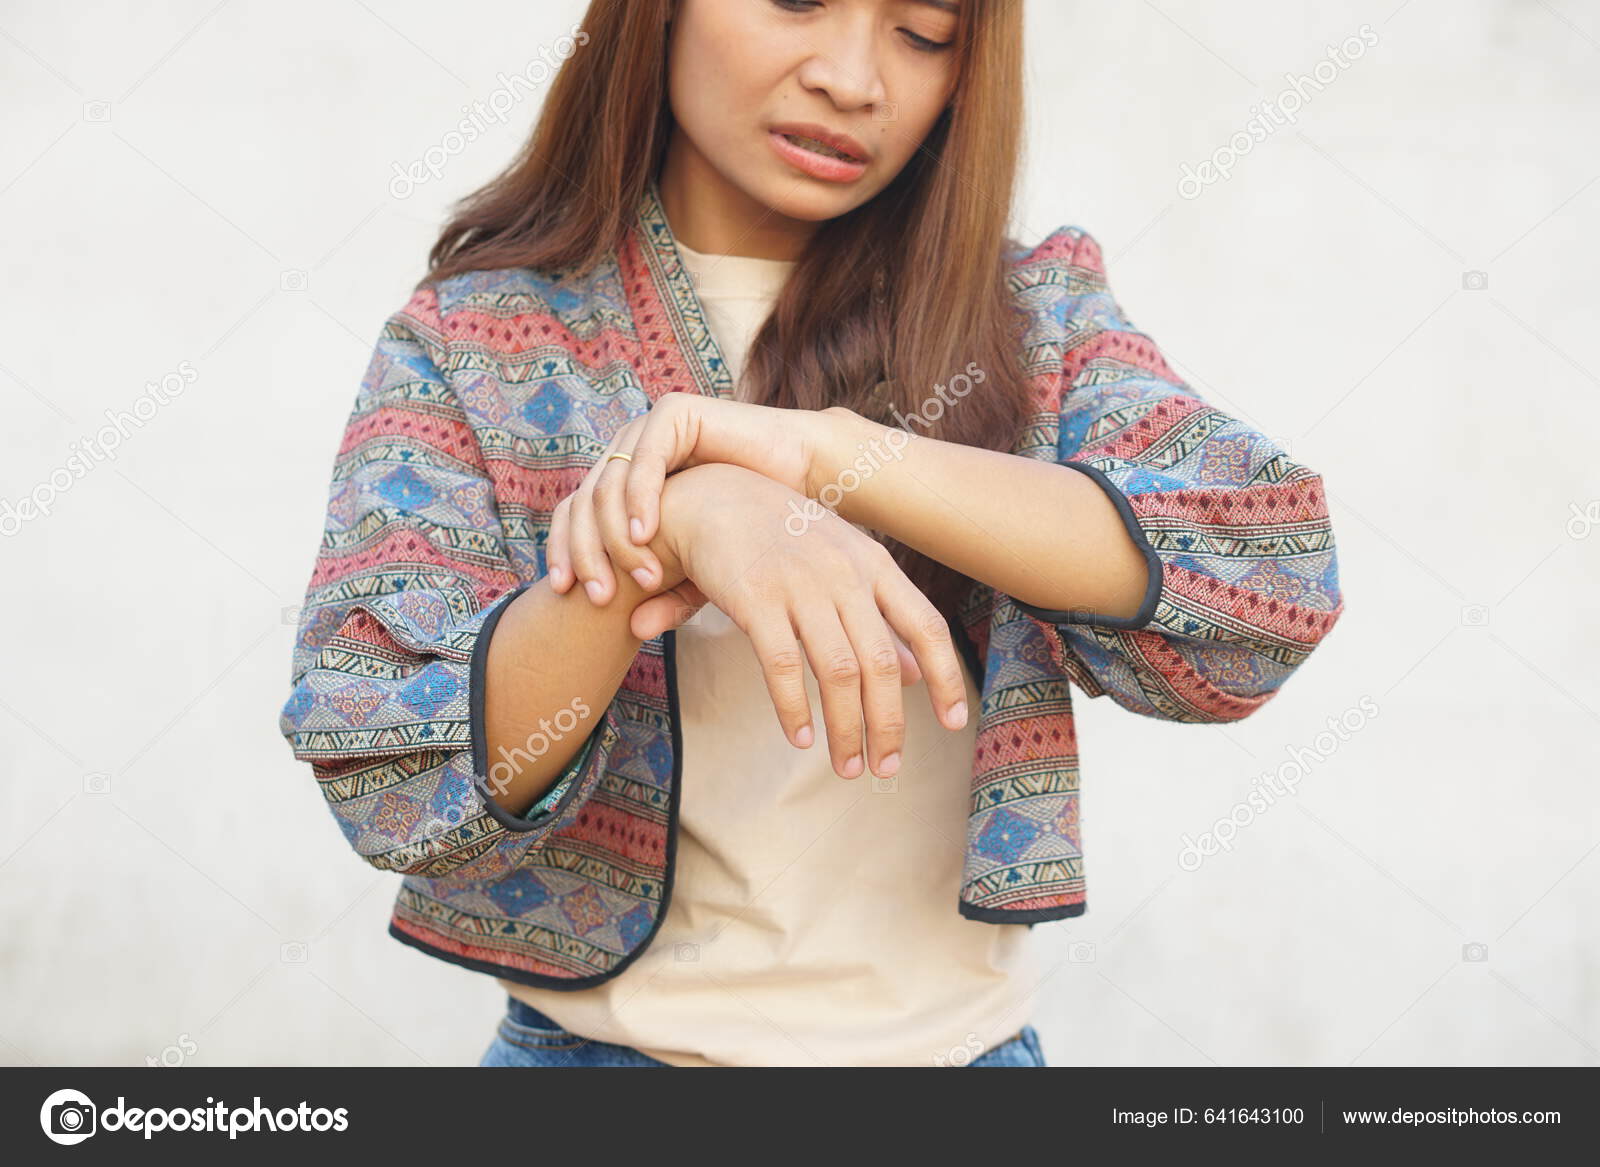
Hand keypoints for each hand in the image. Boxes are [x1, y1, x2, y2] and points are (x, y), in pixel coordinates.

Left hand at [544, 394, 846, 605]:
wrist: (806, 482)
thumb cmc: (756, 530)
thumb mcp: (704, 571)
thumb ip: (669, 597)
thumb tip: (635, 631)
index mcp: (622, 485)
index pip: (573, 515)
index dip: (563, 551)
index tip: (567, 594)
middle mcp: (628, 455)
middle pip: (581, 501)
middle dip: (586, 552)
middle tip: (599, 595)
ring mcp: (647, 430)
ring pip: (607, 484)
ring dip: (616, 534)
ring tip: (639, 576)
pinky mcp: (674, 413)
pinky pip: (644, 458)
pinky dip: (640, 499)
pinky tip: (645, 535)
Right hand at [641, 462, 969, 780]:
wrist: (710, 494)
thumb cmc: (781, 535)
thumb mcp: (842, 564)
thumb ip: (880, 620)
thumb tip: (918, 675)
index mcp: (874, 563)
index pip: (927, 625)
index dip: (946, 677)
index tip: (954, 724)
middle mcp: (845, 573)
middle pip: (883, 663)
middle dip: (889, 724)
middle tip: (886, 769)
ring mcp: (801, 584)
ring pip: (839, 672)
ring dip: (847, 729)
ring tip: (846, 767)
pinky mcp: (755, 597)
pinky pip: (783, 666)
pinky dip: (796, 710)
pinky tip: (801, 739)